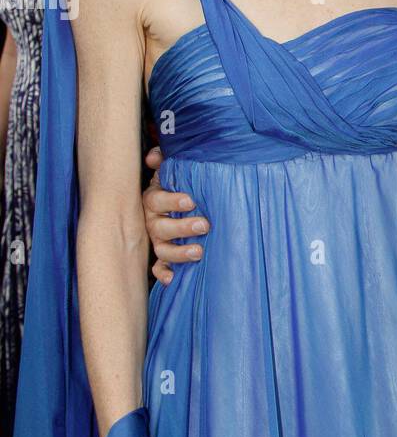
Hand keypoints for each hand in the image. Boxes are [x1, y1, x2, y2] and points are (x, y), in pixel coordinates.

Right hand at [142, 143, 209, 284]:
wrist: (179, 201)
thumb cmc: (177, 182)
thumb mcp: (172, 167)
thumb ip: (164, 158)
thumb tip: (154, 157)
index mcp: (153, 199)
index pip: (157, 200)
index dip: (172, 201)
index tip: (191, 201)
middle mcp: (152, 221)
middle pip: (160, 227)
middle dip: (182, 227)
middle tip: (204, 224)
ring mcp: (157, 240)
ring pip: (162, 249)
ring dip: (179, 252)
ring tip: (199, 251)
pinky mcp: (162, 256)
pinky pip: (159, 267)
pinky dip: (163, 274)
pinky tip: (173, 279)